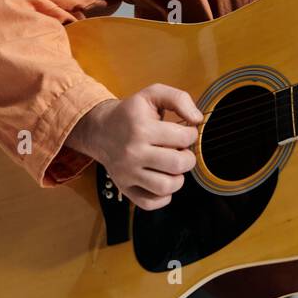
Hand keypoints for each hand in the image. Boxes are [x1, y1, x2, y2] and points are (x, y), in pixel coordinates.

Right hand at [65, 84, 204, 210]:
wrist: (100, 129)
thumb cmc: (131, 113)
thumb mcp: (152, 94)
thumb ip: (179, 99)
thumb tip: (197, 119)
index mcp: (142, 128)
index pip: (184, 137)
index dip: (191, 133)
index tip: (185, 132)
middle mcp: (133, 153)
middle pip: (178, 164)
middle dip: (188, 157)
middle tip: (181, 150)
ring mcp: (128, 173)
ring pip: (166, 187)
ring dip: (178, 178)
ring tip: (172, 167)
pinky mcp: (125, 188)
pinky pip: (150, 203)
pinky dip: (163, 197)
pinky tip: (162, 180)